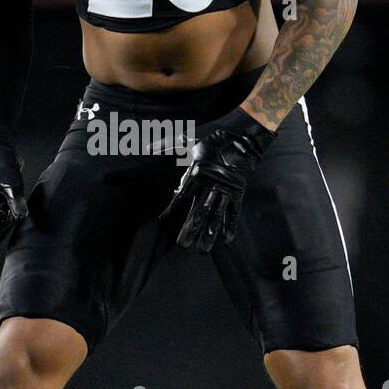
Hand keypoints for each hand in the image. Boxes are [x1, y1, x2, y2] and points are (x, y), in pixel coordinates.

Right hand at [0, 146, 27, 243]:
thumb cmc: (2, 170)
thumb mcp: (11, 187)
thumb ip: (16, 202)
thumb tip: (22, 216)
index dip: (2, 230)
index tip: (12, 220)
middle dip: (3, 227)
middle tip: (13, 214)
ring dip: (4, 223)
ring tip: (11, 210)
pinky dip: (3, 219)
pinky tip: (10, 210)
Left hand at [160, 107, 274, 252]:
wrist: (240, 138)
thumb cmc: (211, 140)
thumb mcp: (187, 141)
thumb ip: (167, 145)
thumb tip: (147, 145)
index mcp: (196, 174)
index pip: (181, 196)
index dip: (171, 208)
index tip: (163, 219)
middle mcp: (209, 185)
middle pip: (198, 212)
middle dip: (190, 230)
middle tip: (182, 246)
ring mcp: (224, 191)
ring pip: (215, 216)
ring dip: (209, 234)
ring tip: (203, 250)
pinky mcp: (237, 193)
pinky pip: (233, 213)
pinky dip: (230, 226)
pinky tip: (226, 241)